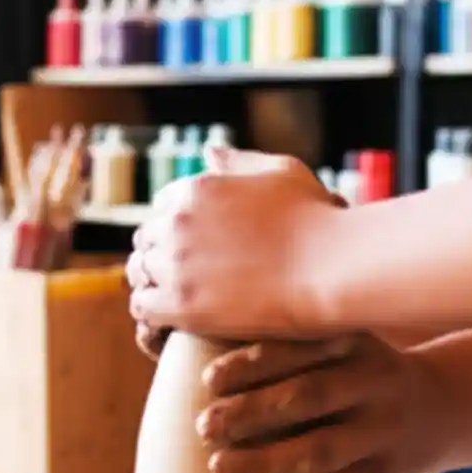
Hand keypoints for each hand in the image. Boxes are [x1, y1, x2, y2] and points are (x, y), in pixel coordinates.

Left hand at [127, 149, 344, 339]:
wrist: (332, 268)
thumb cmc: (317, 220)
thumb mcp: (281, 173)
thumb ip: (239, 162)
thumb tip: (208, 152)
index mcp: (194, 188)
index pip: (162, 206)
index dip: (174, 226)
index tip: (191, 245)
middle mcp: (176, 221)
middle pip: (146, 238)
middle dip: (159, 253)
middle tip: (181, 275)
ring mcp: (175, 261)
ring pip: (139, 271)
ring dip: (152, 283)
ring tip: (174, 299)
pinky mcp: (181, 303)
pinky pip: (143, 306)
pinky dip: (150, 312)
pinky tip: (169, 320)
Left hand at [197, 335, 444, 472]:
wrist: (446, 405)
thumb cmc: (358, 369)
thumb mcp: (339, 341)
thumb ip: (288, 343)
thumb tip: (201, 356)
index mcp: (353, 341)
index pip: (298, 348)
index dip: (252, 363)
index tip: (209, 379)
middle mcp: (372, 381)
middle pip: (308, 397)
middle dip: (251, 412)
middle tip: (204, 425)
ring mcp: (384, 429)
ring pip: (320, 451)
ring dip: (264, 463)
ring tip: (217, 467)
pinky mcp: (389, 472)